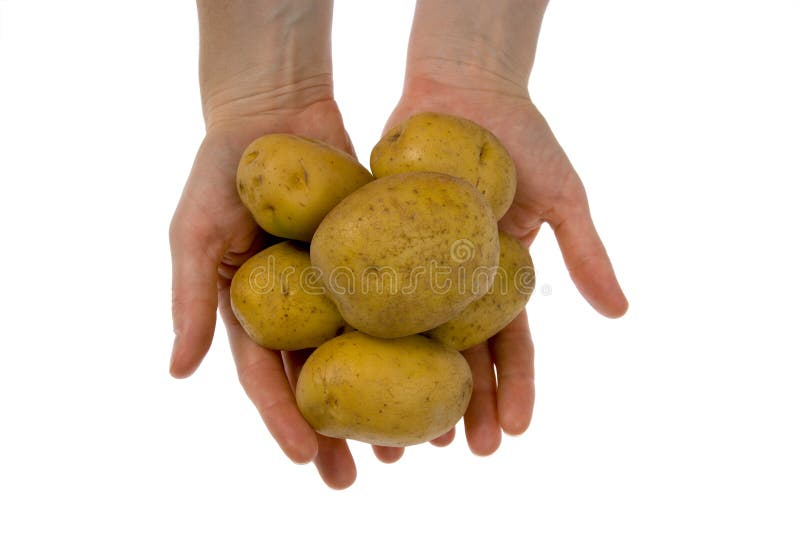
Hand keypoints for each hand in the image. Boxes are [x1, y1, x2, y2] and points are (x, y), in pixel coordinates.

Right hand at [170, 0, 404, 488]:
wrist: (276, 107)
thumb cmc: (223, 168)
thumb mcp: (195, 233)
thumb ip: (191, 300)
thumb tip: (178, 375)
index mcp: (253, 309)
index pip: (267, 376)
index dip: (284, 419)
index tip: (306, 460)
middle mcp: (299, 306)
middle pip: (321, 380)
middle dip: (335, 433)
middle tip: (353, 480)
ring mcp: (340, 286)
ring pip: (366, 354)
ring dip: (384, 404)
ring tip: (407, 450)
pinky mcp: (377, 258)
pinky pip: (400, 305)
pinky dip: (418, 342)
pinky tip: (444, 376)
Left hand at [381, 76, 627, 452]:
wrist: (461, 86)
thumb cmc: (520, 136)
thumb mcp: (564, 194)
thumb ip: (587, 252)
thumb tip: (621, 313)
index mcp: (500, 280)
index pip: (510, 345)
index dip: (514, 389)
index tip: (514, 432)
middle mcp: (456, 282)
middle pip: (457, 355)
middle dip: (463, 406)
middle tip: (460, 452)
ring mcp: (413, 267)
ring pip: (408, 339)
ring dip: (408, 389)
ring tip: (403, 440)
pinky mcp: (374, 244)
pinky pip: (364, 295)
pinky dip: (360, 337)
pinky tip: (350, 373)